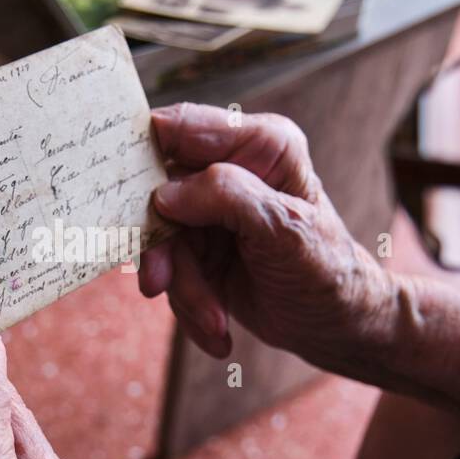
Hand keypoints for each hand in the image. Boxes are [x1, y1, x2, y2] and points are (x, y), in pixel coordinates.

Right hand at [140, 103, 393, 369]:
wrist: (335, 324)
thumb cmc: (327, 269)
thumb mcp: (284, 228)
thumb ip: (227, 196)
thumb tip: (164, 193)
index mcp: (258, 144)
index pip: (181, 126)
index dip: (142, 151)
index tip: (124, 191)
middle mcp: (228, 170)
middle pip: (159, 194)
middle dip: (165, 249)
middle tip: (160, 284)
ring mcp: (209, 211)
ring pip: (161, 242)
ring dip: (185, 290)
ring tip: (216, 322)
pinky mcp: (197, 249)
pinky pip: (170, 273)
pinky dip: (190, 308)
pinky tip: (219, 332)